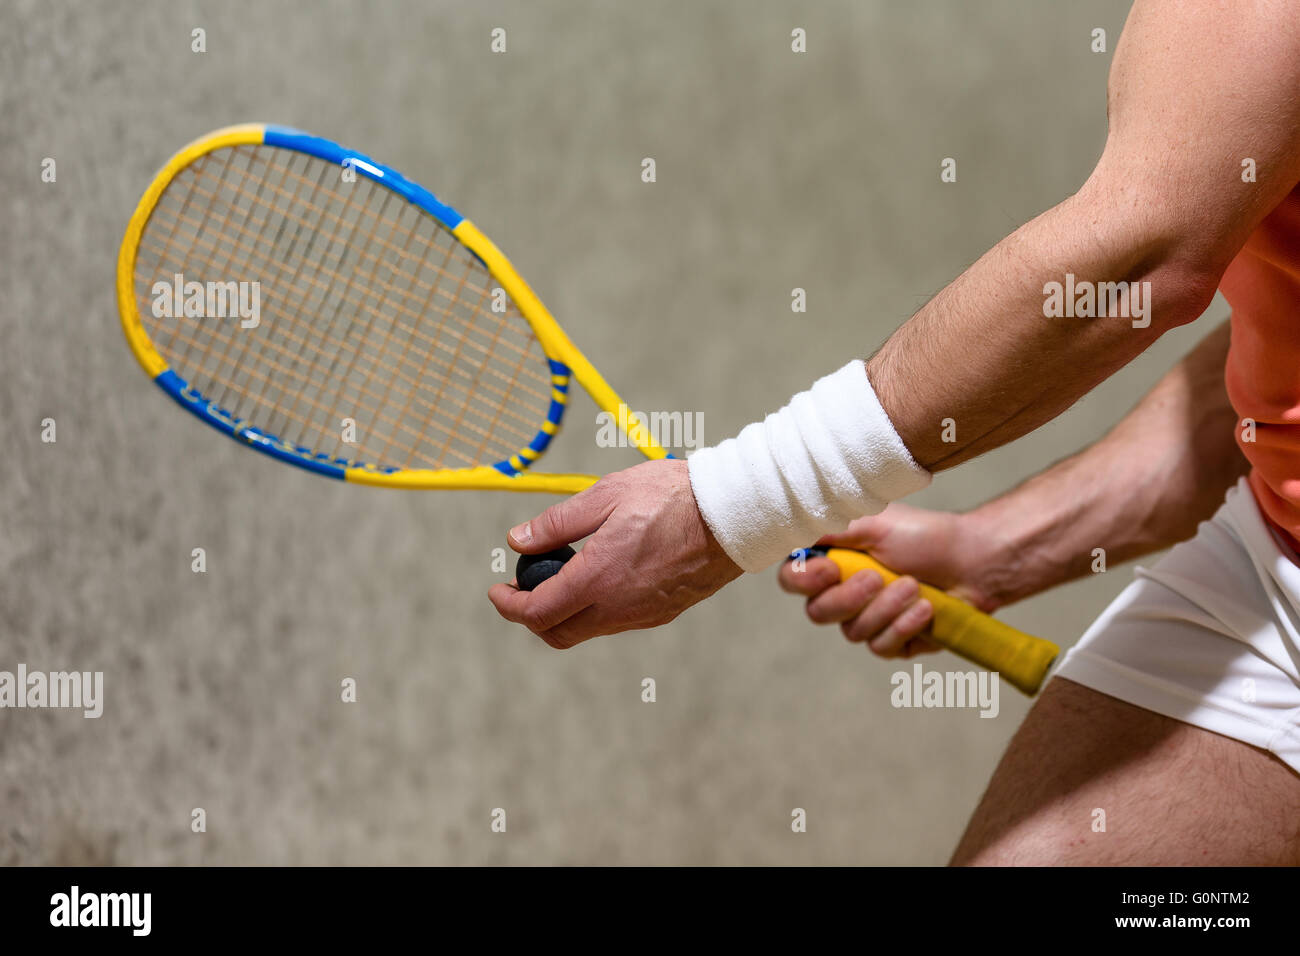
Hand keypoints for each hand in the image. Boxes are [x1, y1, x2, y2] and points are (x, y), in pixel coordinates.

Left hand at [488, 458, 742, 646]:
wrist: (732, 514)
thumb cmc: (671, 497)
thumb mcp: (605, 495)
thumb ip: (557, 523)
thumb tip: (518, 541)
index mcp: (597, 579)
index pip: (537, 612)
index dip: (509, 605)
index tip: (498, 590)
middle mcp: (617, 607)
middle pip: (557, 634)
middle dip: (532, 617)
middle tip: (523, 589)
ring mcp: (641, 614)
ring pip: (587, 631)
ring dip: (564, 613)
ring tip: (563, 574)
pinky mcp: (661, 614)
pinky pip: (616, 622)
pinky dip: (595, 609)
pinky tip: (600, 576)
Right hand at [777, 502, 1006, 658]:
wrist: (973, 560)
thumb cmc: (925, 535)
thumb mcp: (874, 521)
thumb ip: (831, 527)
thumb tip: (793, 530)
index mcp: (833, 561)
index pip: (793, 579)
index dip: (804, 581)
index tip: (831, 569)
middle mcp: (845, 593)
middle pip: (818, 613)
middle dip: (850, 598)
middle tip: (878, 577)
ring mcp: (869, 619)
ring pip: (853, 631)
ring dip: (886, 608)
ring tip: (914, 586)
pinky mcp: (894, 641)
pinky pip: (882, 647)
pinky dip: (904, 626)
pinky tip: (925, 608)